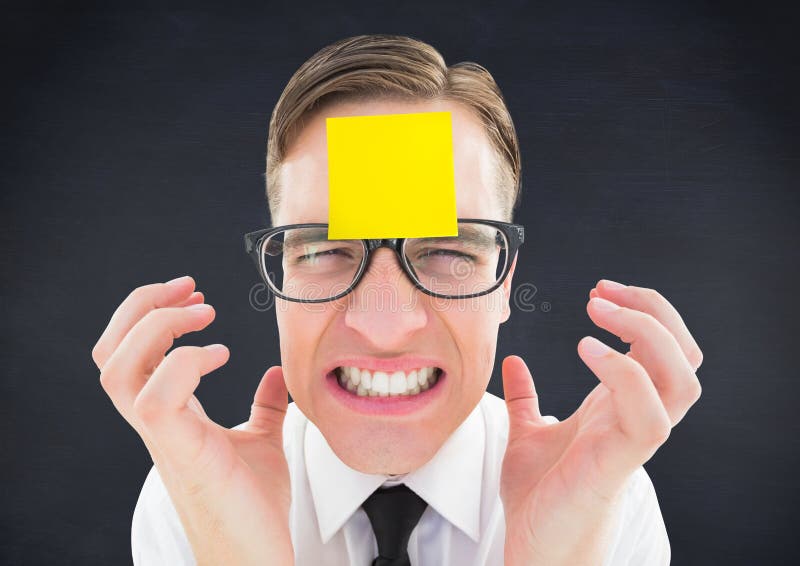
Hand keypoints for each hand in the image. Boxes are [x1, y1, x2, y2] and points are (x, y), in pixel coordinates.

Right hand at [94, 276, 293, 565]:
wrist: (257, 555)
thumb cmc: (254, 505)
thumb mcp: (262, 441)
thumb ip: (263, 407)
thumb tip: (273, 374)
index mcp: (170, 415)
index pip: (128, 353)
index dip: (149, 313)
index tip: (193, 291)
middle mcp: (156, 422)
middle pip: (110, 352)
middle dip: (143, 306)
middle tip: (190, 287)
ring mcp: (164, 437)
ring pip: (117, 369)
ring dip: (157, 327)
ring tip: (204, 313)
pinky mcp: (182, 452)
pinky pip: (156, 398)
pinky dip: (183, 363)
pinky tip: (221, 355)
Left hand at [500, 280, 702, 565]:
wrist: (534, 546)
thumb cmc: (539, 495)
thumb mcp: (526, 432)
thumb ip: (525, 397)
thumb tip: (514, 362)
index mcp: (620, 406)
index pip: (664, 349)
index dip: (642, 310)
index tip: (597, 291)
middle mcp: (637, 417)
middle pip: (685, 355)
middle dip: (653, 310)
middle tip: (602, 291)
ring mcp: (633, 438)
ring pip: (683, 378)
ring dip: (647, 332)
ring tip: (598, 311)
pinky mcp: (620, 460)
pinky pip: (647, 413)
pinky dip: (624, 372)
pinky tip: (587, 349)